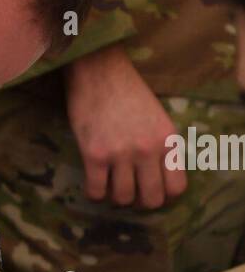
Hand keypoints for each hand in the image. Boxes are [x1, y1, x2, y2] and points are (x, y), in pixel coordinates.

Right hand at [65, 45, 187, 208]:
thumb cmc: (127, 91)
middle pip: (151, 199)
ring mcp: (121, 153)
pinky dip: (95, 193)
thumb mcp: (158, 117)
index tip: (151, 190)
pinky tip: (94, 182)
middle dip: (140, 201)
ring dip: (115, 196)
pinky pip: (97, 192)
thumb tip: (156, 175)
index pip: (176, 188)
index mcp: (168, 140)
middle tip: (130, 191)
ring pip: (123, 198)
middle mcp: (148, 150)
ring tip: (110, 184)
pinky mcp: (95, 155)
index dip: (164, 195)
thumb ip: (161, 145)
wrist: (99, 70)